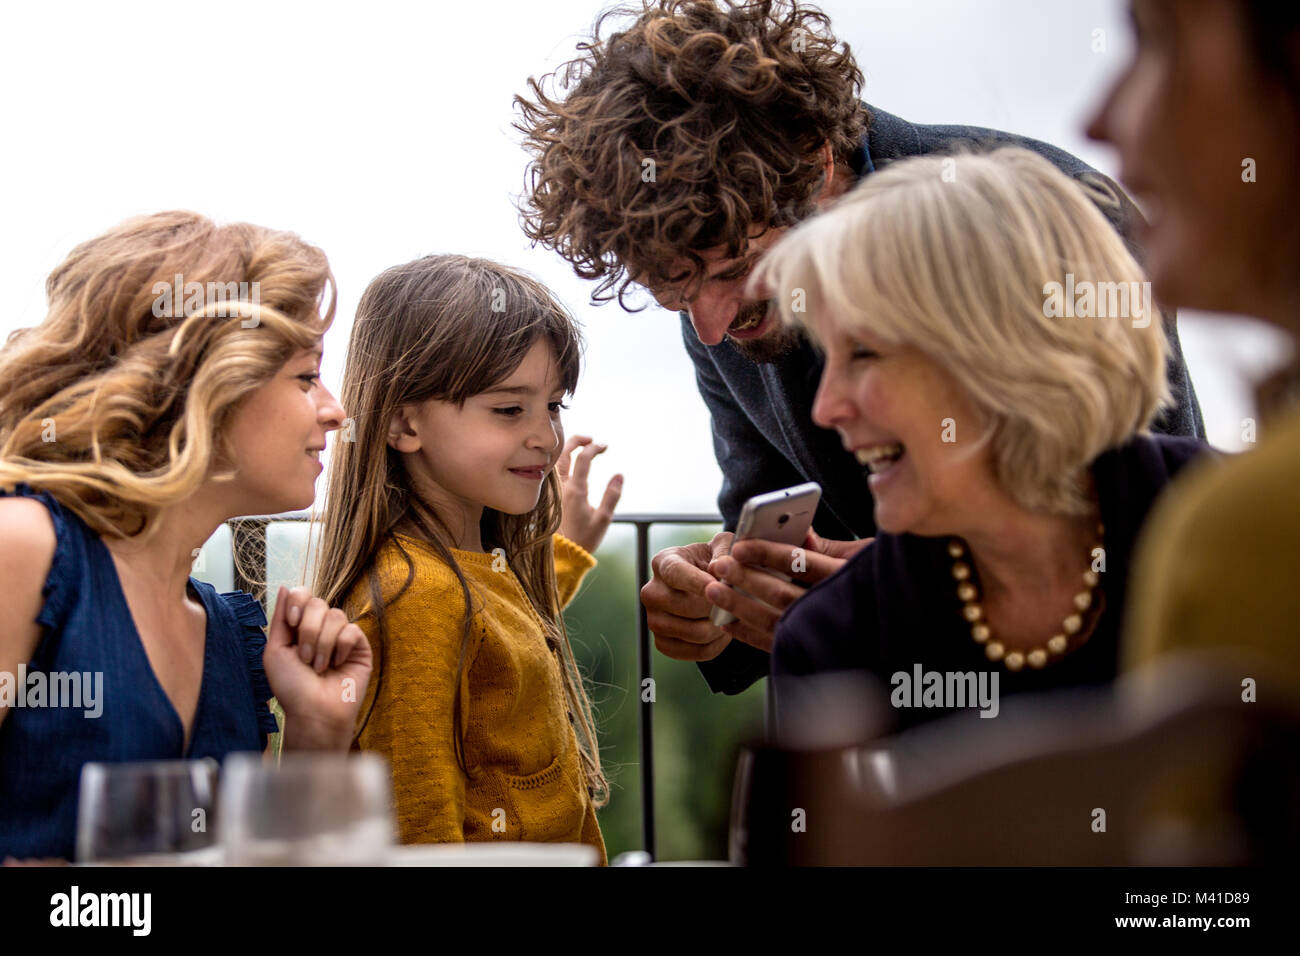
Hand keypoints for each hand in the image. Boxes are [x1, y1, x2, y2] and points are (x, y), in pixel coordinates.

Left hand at [263, 585, 373, 750]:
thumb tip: (285, 586)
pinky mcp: (359, 647)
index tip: (293, 621)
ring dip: (322, 644)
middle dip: (308, 631)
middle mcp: (321, 628)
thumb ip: (280, 619)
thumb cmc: (291, 687)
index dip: (299, 601)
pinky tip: (336, 665)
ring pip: (336, 616)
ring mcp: (341, 636)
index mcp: (299, 626)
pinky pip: (352, 631)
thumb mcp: (275, 651)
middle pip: (318, 603)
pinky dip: (340, 648)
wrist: (313, 712)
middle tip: (304, 658)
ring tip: (319, 667)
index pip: (303, 594)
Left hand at [557, 435, 622, 552]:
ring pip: (555, 461)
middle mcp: (561, 487)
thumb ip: (612, 496)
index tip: (605, 446)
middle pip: (564, 453)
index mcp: (575, 490)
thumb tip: (619, 475)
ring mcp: (552, 491)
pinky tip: (567, 464)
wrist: (561, 555)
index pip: (583, 458)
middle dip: (578, 441)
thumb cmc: (583, 540)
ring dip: (566, 450)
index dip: (595, 448)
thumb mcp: (603, 520)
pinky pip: (551, 472)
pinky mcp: (548, 496)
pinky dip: (559, 462)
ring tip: (579, 448)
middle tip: (591, 440)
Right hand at [641, 532, 734, 661]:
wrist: (710, 585)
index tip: (720, 587)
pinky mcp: (663, 643)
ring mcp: (654, 620)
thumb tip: (718, 569)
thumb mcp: (724, 546)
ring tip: (731, 617)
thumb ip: (724, 551)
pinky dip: (716, 646)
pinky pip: (695, 653)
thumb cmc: (717, 561)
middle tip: (735, 604)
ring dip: (719, 628)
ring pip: (693, 633)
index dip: (698, 583)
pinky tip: (723, 632)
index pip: (676, 574)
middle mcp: (651, 592)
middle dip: (715, 608)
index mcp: (663, 562)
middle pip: (684, 607)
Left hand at [703, 528, 872, 652]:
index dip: (769, 554)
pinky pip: (774, 644)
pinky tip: (727, 622)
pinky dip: (747, 634)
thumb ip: (828, 547)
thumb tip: (800, 530)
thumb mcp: (862, 558)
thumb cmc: (877, 582)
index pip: (803, 564)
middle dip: (746, 579)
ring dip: (739, 606)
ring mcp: (823, 635)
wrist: (896, 631)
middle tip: (720, 566)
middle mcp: (835, 610)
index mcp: (849, 579)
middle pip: (783, 594)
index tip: (741, 546)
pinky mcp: (811, 653)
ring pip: (774, 622)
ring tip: (714, 591)